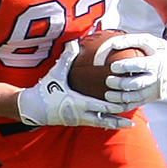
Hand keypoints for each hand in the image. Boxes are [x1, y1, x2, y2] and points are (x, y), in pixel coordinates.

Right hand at [15, 39, 134, 128]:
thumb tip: (74, 43)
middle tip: (133, 119)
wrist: (33, 108)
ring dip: (114, 124)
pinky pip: (94, 124)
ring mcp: (79, 119)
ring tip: (129, 125)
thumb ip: (67, 59)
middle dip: (118, 119)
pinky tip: (114, 123)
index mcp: (79, 102)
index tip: (126, 103)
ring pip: (101, 124)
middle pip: (104, 119)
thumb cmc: (45, 90)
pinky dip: (105, 123)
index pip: (100, 106)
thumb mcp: (56, 74)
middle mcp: (81, 114)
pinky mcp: (76, 122)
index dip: (114, 106)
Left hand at [104, 33, 166, 105]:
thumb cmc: (157, 49)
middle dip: (121, 84)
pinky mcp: (153, 98)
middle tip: (108, 80)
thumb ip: (131, 40)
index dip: (126, 66)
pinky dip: (123, 106)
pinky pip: (137, 104)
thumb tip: (113, 45)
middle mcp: (158, 78)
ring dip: (120, 98)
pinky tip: (112, 103)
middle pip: (138, 84)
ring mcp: (156, 90)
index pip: (141, 65)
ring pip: (137, 98)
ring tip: (107, 95)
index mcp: (157, 63)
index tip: (113, 66)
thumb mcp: (148, 40)